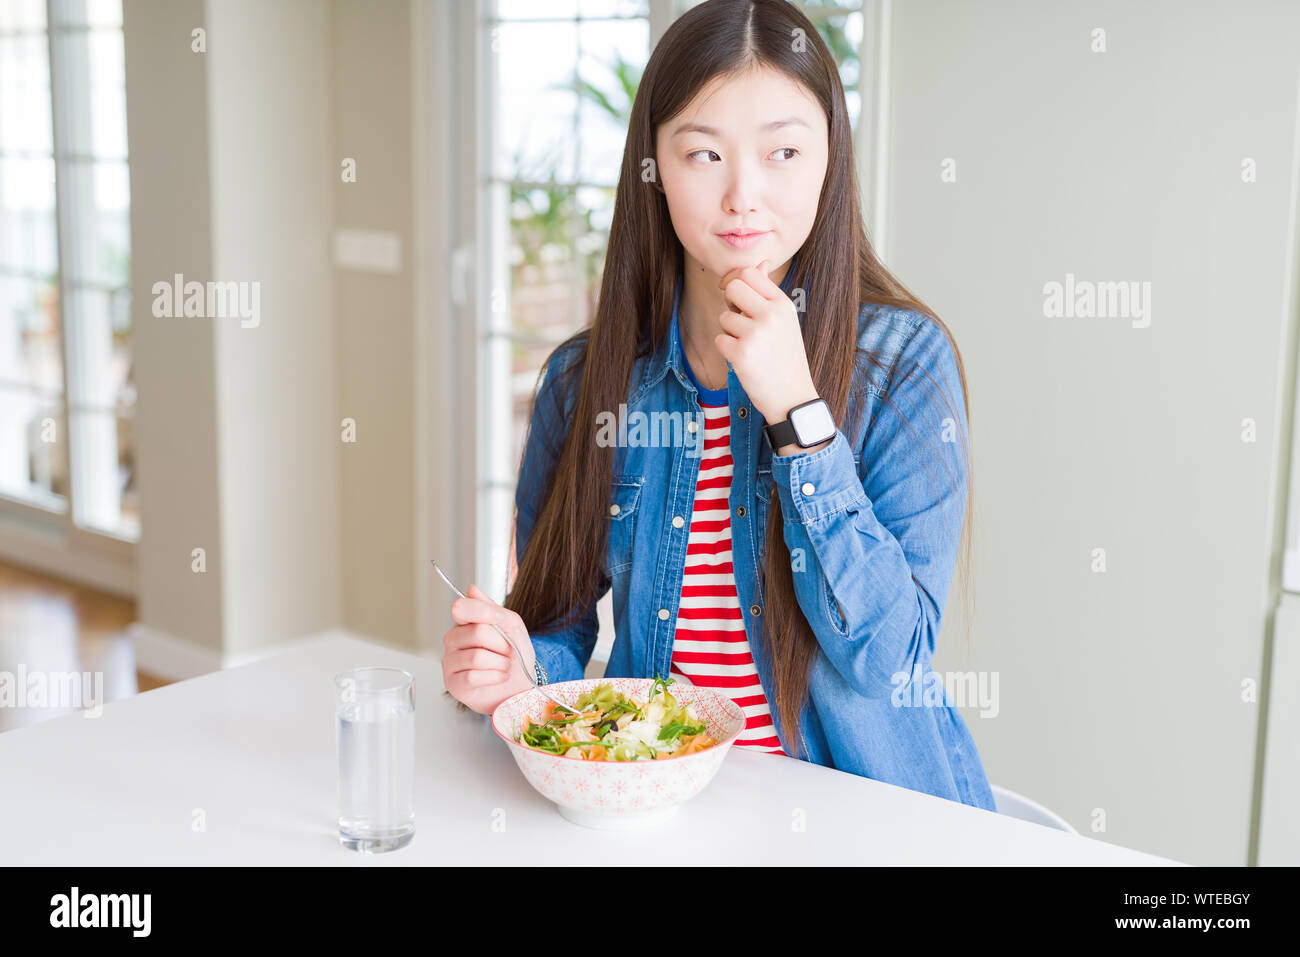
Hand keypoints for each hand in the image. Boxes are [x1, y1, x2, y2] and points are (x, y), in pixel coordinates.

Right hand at [441, 584, 535, 714]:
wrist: (520, 685)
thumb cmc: (514, 655)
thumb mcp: (511, 625)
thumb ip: (492, 608)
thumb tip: (471, 589)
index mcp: (465, 622)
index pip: (461, 608)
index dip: (483, 613)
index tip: (500, 620)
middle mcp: (452, 640)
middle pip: (476, 633)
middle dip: (501, 644)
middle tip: (508, 652)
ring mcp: (450, 662)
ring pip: (476, 657)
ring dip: (500, 663)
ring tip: (504, 666)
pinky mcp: (452, 683)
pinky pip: (472, 676)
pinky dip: (494, 677)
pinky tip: (498, 677)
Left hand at [714, 258, 820, 428]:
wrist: (793, 397)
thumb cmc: (786, 358)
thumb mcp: (785, 321)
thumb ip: (768, 293)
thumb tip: (760, 263)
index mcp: (783, 304)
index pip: (750, 273)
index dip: (735, 280)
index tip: (733, 293)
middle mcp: (771, 315)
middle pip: (733, 288)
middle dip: (730, 303)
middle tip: (739, 320)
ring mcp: (756, 334)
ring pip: (724, 317)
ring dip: (730, 332)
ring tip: (750, 347)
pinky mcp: (741, 354)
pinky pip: (719, 339)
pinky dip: (727, 350)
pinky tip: (745, 360)